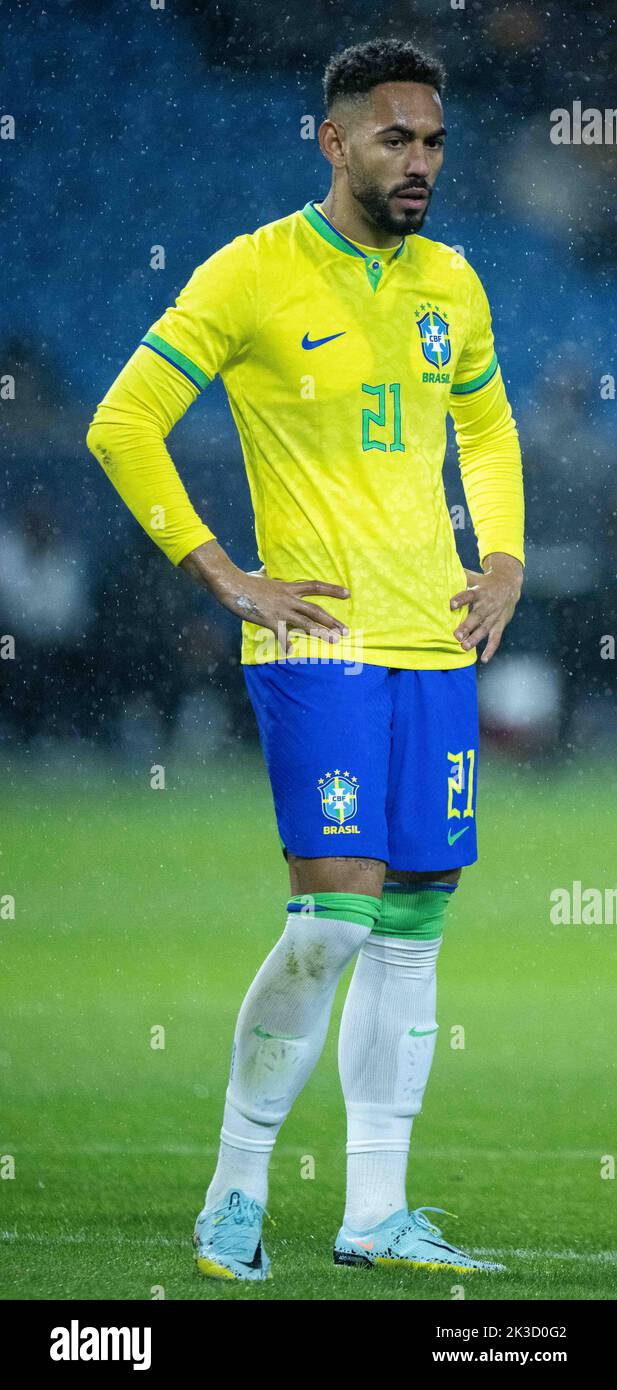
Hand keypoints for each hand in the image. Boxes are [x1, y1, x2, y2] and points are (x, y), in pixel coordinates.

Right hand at [181, 542, 349, 654]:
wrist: (233, 584)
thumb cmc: (245, 580)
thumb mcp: (261, 576)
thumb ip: (266, 575)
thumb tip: (262, 569)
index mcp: (289, 587)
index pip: (315, 586)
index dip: (332, 590)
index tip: (348, 593)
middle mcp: (288, 598)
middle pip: (316, 610)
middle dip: (332, 621)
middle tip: (346, 631)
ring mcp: (280, 610)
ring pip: (306, 622)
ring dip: (321, 632)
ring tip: (334, 641)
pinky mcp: (269, 619)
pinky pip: (281, 634)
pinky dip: (286, 643)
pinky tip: (292, 651)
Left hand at [450, 552, 522, 663]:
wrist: (510, 585)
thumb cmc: (485, 582)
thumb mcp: (475, 577)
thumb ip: (460, 577)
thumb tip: (439, 570)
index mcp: (480, 592)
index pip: (469, 595)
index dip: (460, 599)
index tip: (451, 604)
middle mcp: (487, 605)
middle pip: (477, 616)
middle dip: (467, 625)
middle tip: (456, 634)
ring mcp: (494, 616)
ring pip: (484, 629)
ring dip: (475, 638)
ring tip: (464, 647)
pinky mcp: (500, 624)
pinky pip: (496, 638)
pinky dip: (490, 649)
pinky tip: (483, 659)